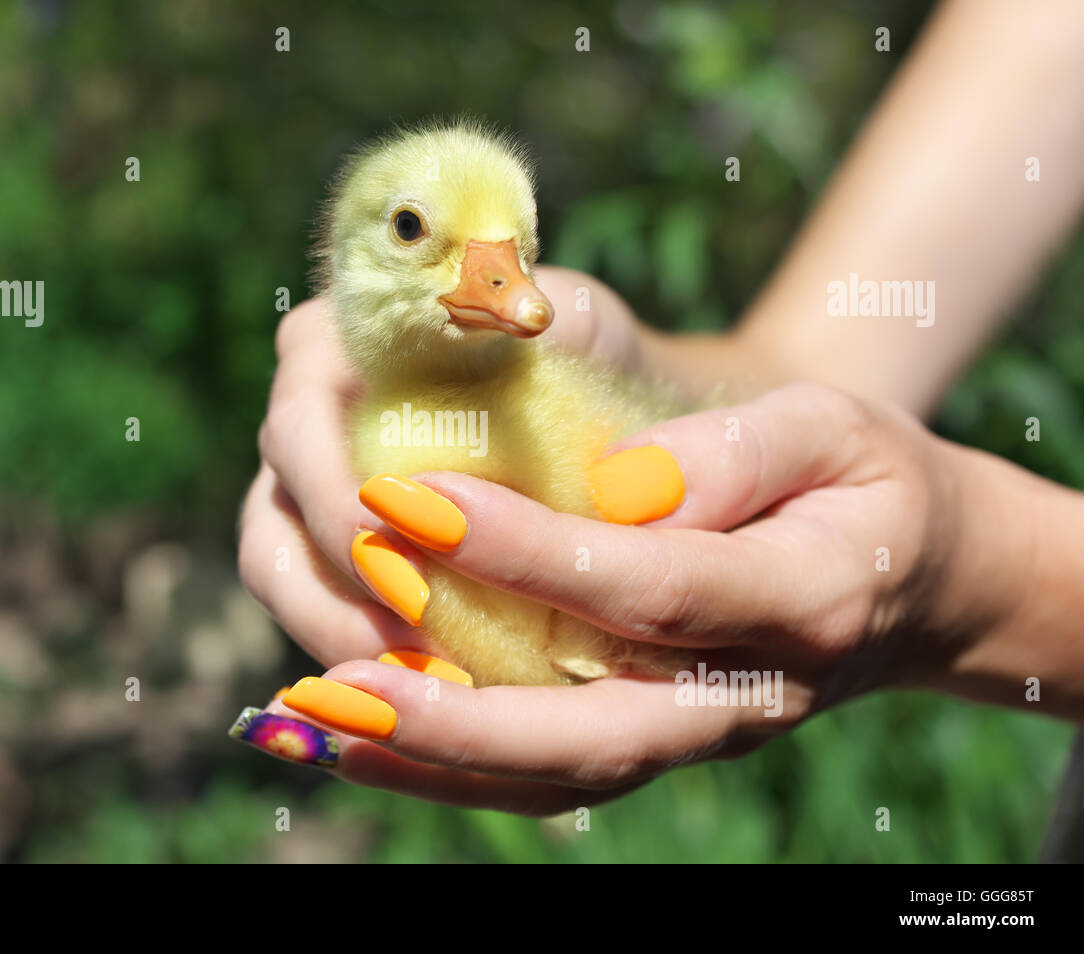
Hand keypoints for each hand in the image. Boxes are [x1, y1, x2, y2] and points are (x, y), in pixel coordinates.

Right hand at [238, 266, 669, 667]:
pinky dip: (366, 655)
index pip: (301, 425)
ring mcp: (307, 494)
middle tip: (411, 651)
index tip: (403, 567)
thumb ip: (520, 313)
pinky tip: (430, 696)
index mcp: (334, 348)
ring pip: (283, 581)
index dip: (336, 501)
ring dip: (340, 640)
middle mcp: (303, 422)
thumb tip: (518, 318)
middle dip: (331, 597)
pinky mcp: (334, 558)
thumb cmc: (592, 358)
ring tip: (421, 692)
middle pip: (272, 521)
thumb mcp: (571, 316)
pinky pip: (325, 613)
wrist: (618, 412)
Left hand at [242, 382, 1080, 812]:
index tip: (406, 499)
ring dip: (430, 757)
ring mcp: (696, 731)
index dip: (522, 550)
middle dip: (451, 716)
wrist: (913, 574)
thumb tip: (619, 487)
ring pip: (555, 774)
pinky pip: (549, 773)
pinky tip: (362, 736)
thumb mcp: (832, 427)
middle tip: (337, 682)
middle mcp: (743, 694)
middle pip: (587, 731)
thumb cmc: (863, 479)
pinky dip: (452, 765)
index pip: (644, 585)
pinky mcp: (655, 734)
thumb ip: (739, 450)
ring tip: (318, 716)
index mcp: (802, 600)